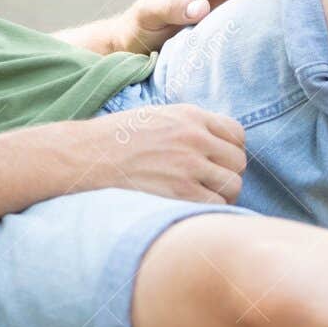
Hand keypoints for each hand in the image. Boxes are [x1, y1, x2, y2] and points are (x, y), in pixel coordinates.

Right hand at [81, 104, 247, 203]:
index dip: (230, 150)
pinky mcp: (181, 193)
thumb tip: (216, 144)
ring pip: (233, 186)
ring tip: (202, 198)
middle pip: (238, 162)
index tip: (217, 161)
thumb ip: (189, 125)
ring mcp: (189, 166)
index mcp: (191, 116)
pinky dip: (209, 210)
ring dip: (221, 195)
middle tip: (210, 183)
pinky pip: (216, 205)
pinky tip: (191, 208)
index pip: (237, 134)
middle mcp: (195, 138)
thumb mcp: (157, 116)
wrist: (89, 155)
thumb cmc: (118, 138)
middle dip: (228, 174)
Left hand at [113, 0, 280, 54]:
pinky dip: (269, 22)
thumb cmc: (140, 26)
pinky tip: (284, 33)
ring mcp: (227, 6)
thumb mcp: (148, 14)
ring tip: (296, 12)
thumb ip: (172, 7)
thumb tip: (202, 7)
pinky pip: (255, 19)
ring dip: (275, 0)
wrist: (136, 50)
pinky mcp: (232, 27)